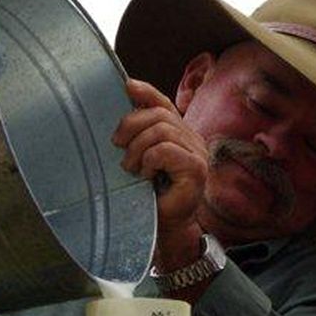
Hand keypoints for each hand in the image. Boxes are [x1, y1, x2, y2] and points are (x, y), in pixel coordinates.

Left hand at [113, 78, 208, 266]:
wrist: (163, 228)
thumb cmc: (148, 195)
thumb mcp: (137, 158)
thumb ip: (135, 134)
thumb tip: (122, 101)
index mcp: (180, 134)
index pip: (164, 103)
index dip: (146, 92)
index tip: (126, 87)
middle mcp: (193, 139)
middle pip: (160, 114)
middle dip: (131, 126)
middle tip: (117, 147)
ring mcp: (198, 154)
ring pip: (162, 131)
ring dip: (137, 149)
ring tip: (131, 168)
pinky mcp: (196, 170)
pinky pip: (166, 150)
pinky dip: (149, 160)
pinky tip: (146, 175)